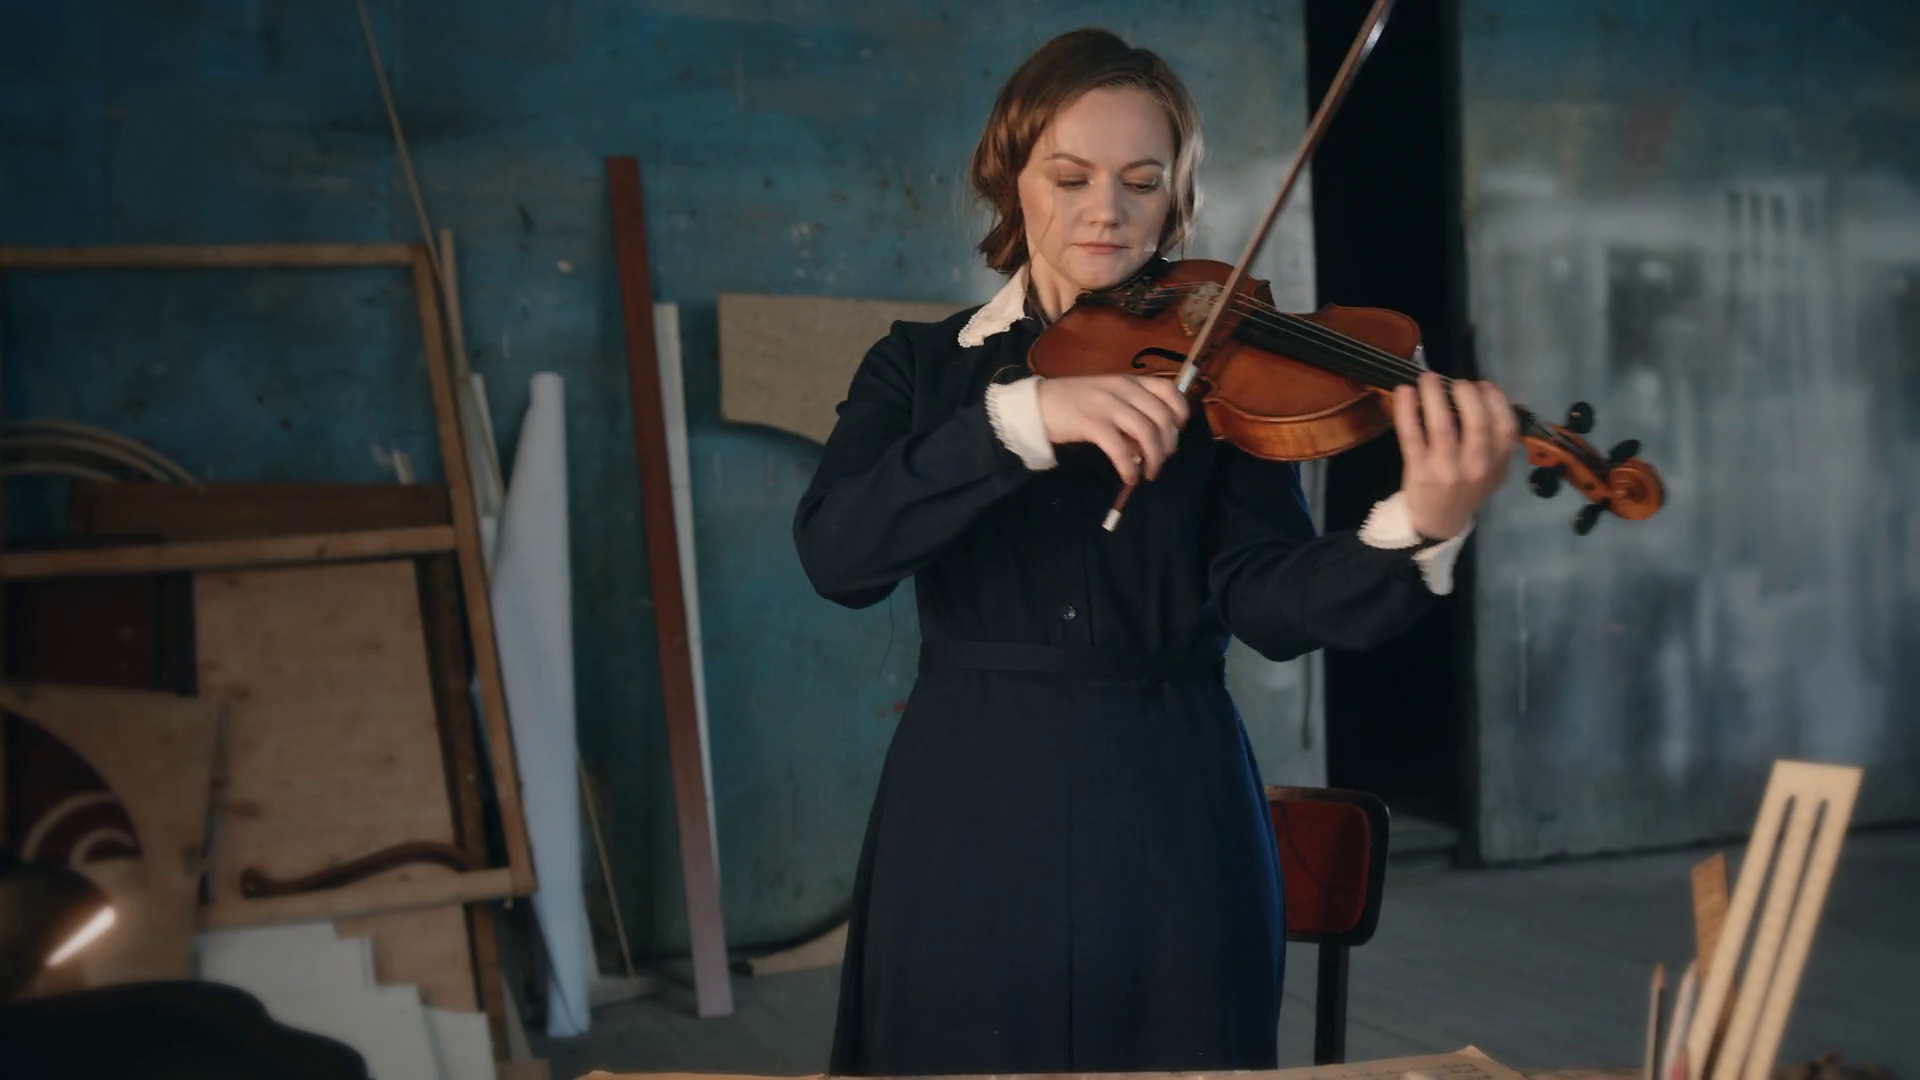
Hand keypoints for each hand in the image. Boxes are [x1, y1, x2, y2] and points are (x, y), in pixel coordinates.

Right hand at [1037, 374, 1191, 484]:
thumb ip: (1130, 410)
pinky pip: (1121, 449)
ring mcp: (1107, 405)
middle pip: (1162, 416)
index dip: (1181, 413)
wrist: (1035, 405)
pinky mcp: (1092, 424)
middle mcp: (1122, 389)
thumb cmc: (1072, 403)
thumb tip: (1152, 440)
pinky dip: (1130, 467)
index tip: (1177, 432)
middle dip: (1169, 443)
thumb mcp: (1106, 396)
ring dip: (1154, 458)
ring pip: (1146, 432)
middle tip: (1162, 460)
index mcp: (1128, 380)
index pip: (1169, 390)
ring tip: (1150, 474)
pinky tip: (1130, 477)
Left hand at [1392, 372, 1519, 539]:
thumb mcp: (1491, 473)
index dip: (1496, 400)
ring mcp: (1446, 469)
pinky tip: (1403, 392)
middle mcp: (1475, 467)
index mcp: (1498, 465)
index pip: (1506, 428)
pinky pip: (1411, 434)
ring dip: (1434, 395)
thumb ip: (1495, 444)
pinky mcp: (1418, 470)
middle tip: (1456, 382)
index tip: (1483, 385)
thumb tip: (1482, 397)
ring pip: (1442, 425)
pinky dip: (1406, 409)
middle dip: (1467, 393)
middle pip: (1477, 422)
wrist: (1437, 526)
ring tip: (1428, 378)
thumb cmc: (1464, 491)